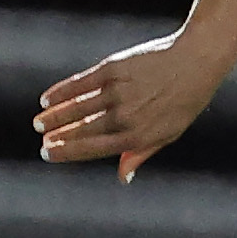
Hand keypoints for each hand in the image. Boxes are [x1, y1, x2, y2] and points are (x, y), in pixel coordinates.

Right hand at [35, 31, 233, 179]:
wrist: (197, 60)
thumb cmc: (185, 99)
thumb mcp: (169, 133)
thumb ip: (141, 153)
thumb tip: (123, 177)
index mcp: (138, 136)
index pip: (92, 148)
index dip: (67, 152)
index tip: (48, 153)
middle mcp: (125, 116)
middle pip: (81, 130)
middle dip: (57, 136)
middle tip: (42, 139)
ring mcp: (118, 92)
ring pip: (76, 108)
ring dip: (53, 116)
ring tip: (39, 122)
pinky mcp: (113, 69)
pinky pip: (80, 83)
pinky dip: (61, 92)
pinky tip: (47, 98)